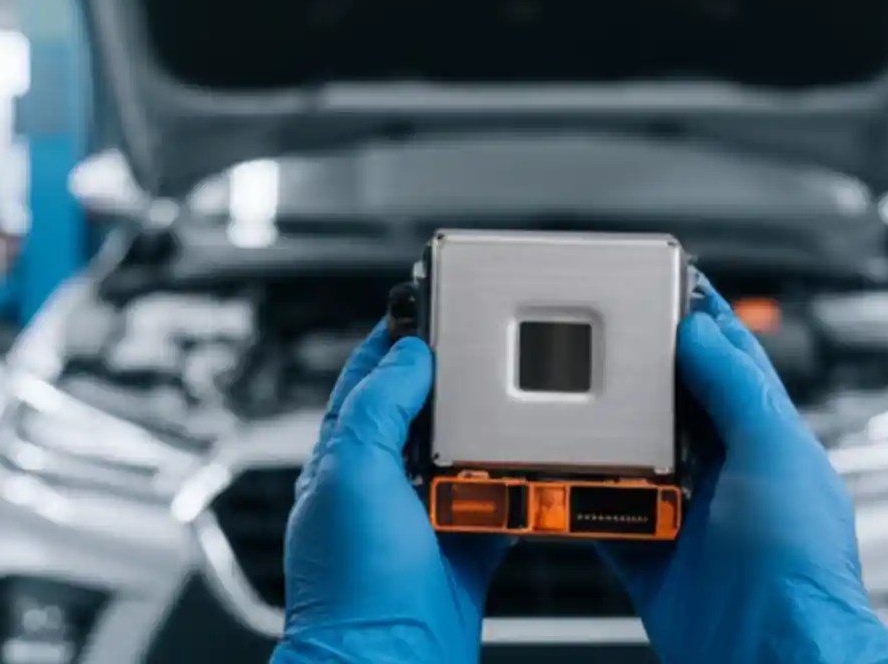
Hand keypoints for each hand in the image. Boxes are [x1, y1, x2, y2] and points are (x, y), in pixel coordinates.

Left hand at [272, 322, 508, 663]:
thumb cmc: (355, 588)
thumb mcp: (354, 475)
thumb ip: (379, 406)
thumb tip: (408, 353)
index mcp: (345, 458)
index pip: (369, 377)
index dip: (396, 336)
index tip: (430, 300)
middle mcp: (383, 485)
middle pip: (426, 411)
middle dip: (459, 380)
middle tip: (493, 346)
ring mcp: (424, 518)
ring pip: (468, 456)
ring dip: (495, 435)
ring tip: (522, 406)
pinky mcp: (463, 549)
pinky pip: (501, 506)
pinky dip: (522, 491)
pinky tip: (541, 474)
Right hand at [599, 276, 887, 663]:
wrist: (772, 654)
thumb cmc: (799, 568)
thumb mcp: (776, 454)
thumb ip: (737, 389)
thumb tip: (701, 331)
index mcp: (764, 438)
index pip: (729, 360)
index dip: (697, 319)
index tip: (661, 283)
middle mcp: (724, 472)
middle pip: (669, 404)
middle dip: (635, 374)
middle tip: (595, 339)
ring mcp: (685, 513)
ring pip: (630, 457)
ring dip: (599, 437)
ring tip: (566, 405)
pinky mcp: (651, 555)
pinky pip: (602, 518)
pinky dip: (578, 500)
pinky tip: (558, 482)